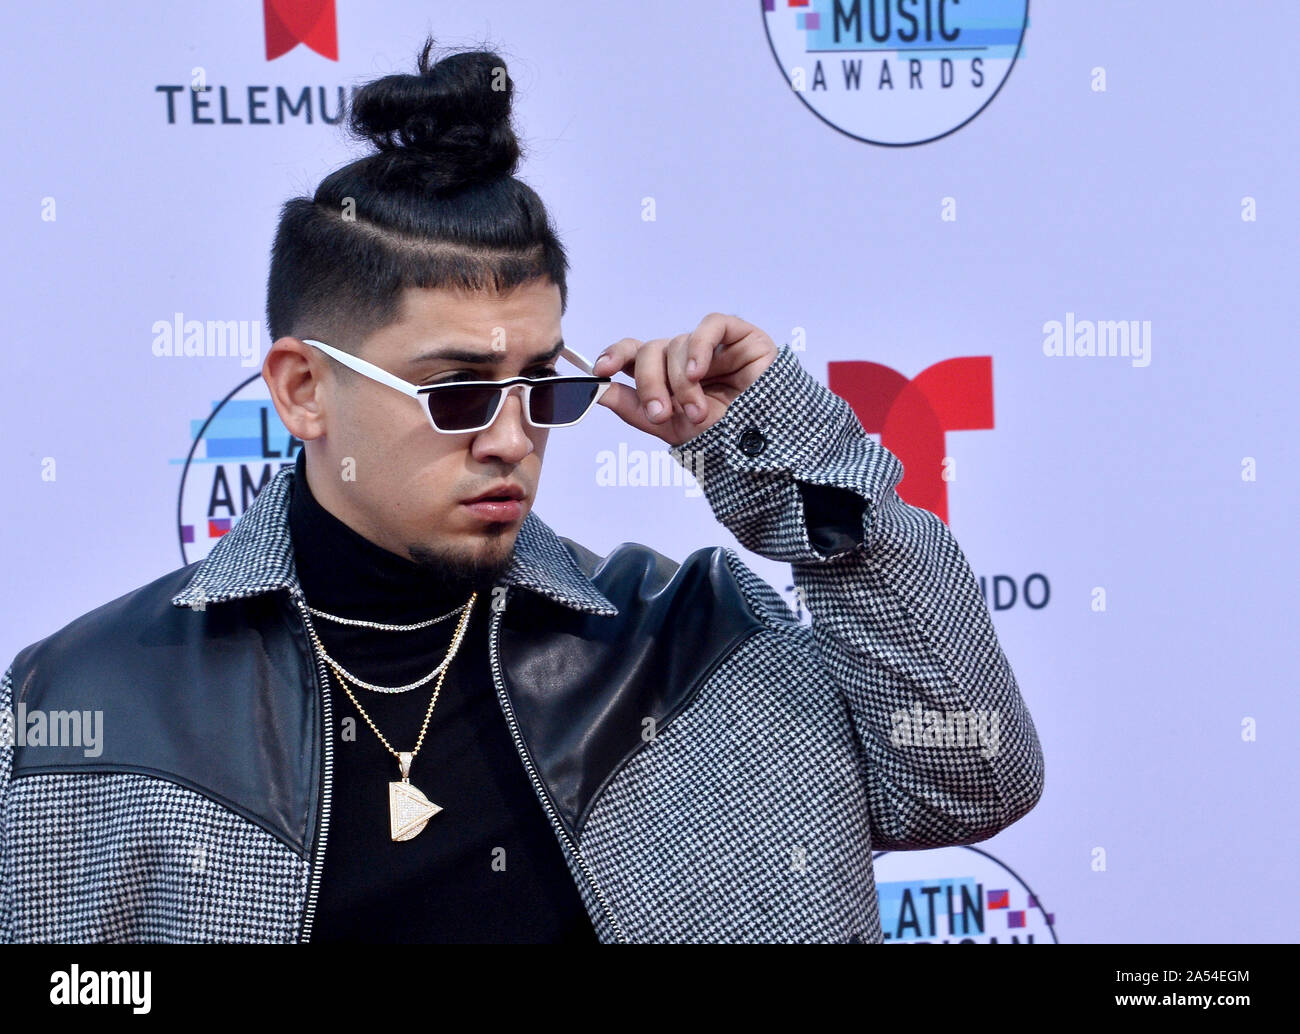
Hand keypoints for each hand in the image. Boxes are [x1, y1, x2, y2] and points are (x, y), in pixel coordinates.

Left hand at [592, 313, 778, 445]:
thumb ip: (633, 408)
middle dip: (650, 382)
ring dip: (681, 382)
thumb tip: (597, 390)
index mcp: (666, 375)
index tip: (601, 370)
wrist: (765, 445)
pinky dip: (699, 348)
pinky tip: (698, 372)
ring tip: (698, 411)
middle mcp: (685, 357)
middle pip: (651, 350)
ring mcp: (712, 346)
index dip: (614, 355)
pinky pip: (711, 326)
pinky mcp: (740, 336)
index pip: (633, 353)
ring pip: (678, 344)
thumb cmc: (724, 436)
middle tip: (660, 413)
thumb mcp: (671, 427)